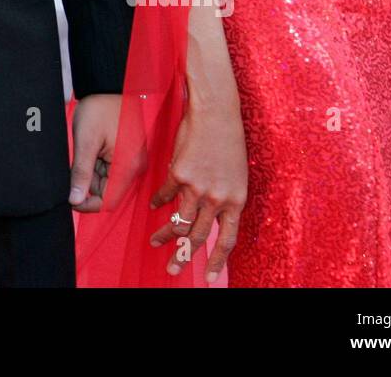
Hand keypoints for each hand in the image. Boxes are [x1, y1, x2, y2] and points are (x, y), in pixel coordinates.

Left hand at [69, 94, 120, 212]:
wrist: (109, 85)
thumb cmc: (99, 108)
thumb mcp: (85, 142)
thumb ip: (81, 173)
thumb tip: (74, 200)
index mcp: (128, 167)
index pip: (108, 201)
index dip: (87, 204)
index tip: (69, 196)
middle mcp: (134, 167)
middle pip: (106, 191)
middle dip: (87, 182)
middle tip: (74, 162)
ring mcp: (131, 160)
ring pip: (106, 180)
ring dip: (91, 171)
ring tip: (85, 149)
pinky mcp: (126, 154)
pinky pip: (109, 168)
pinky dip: (96, 163)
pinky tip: (90, 147)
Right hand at [149, 96, 247, 282]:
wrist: (216, 113)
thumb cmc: (228, 141)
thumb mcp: (234, 175)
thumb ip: (222, 197)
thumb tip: (208, 214)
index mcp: (236, 200)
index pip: (227, 239)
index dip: (217, 261)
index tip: (209, 278)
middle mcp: (217, 198)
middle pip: (198, 236)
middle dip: (184, 256)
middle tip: (173, 269)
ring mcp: (197, 187)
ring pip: (178, 221)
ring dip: (165, 235)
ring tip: (154, 242)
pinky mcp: (178, 173)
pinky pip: (165, 194)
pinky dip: (159, 201)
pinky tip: (154, 205)